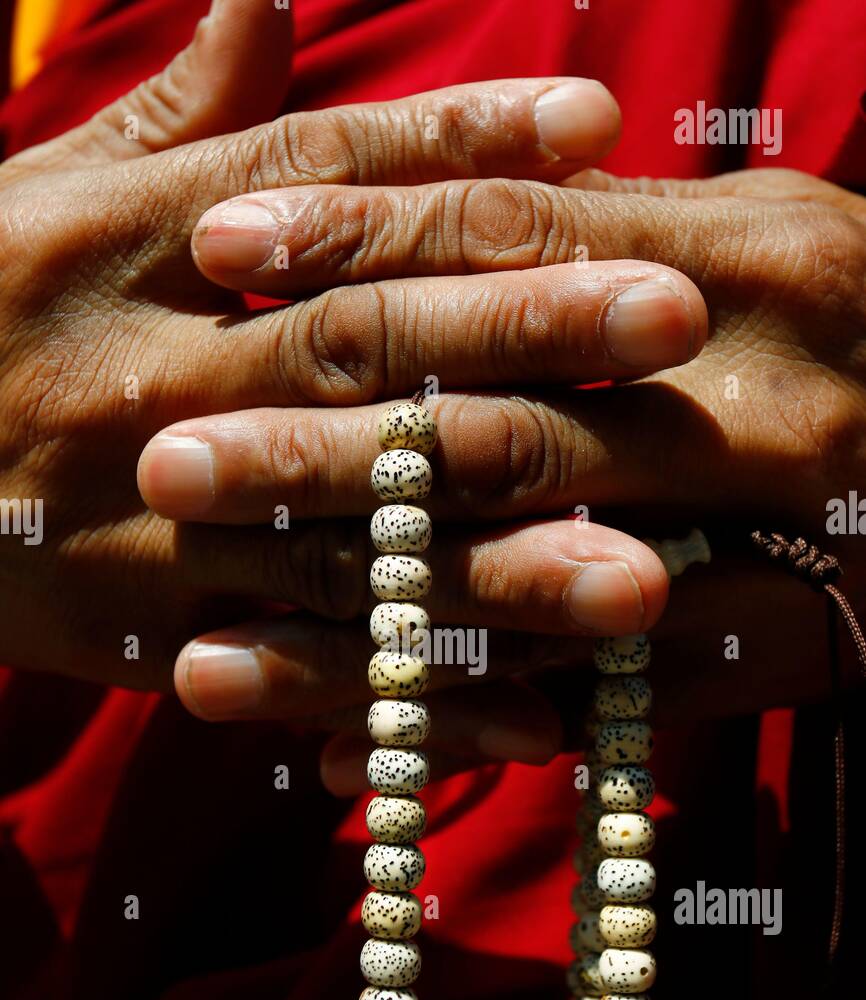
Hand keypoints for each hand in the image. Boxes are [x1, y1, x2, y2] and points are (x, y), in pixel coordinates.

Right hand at [0, 0, 625, 704]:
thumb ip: (176, 113)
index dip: (454, 146)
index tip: (595, 123)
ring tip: (637, 576)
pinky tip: (530, 719)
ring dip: (499, 559)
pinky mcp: (151, 636)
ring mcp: (153, 522)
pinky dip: (413, 701)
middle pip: (355, 347)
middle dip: (516, 334)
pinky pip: (298, 673)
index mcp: (123, 244)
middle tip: (668, 317)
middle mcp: (150, 379)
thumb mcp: (46, 194)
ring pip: (346, 536)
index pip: (314, 185)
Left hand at [143, 164, 864, 788]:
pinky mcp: (789, 653)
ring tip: (203, 671)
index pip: (518, 237)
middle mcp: (759, 404)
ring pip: (528, 599)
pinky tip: (344, 764)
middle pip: (499, 428)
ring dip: (356, 644)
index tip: (219, 248)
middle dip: (318, 457)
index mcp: (751, 262)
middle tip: (167, 469)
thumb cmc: (859, 328)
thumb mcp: (763, 241)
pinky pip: (603, 713)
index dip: (362, 234)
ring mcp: (778, 543)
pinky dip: (466, 738)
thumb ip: (615, 231)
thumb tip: (442, 198)